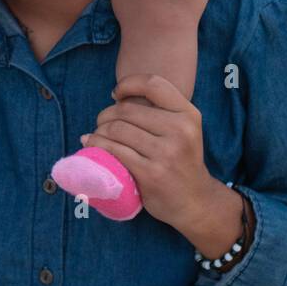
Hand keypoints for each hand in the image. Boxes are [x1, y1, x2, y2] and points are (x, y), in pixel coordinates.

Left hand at [79, 73, 217, 227]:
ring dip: (99, 131)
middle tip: (102, 123)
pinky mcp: (150, 173)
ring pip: (117, 129)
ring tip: (97, 136)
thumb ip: (160, 111)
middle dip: (106, 114)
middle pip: (128, 110)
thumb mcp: (184, 130)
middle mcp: (180, 130)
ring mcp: (165, 153)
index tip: (116, 94)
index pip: (153, 83)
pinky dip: (96, 145)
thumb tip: (116, 98)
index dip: (128, 84)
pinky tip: (91, 145)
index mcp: (189, 115)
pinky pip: (113, 151)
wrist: (195, 201)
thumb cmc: (182, 162)